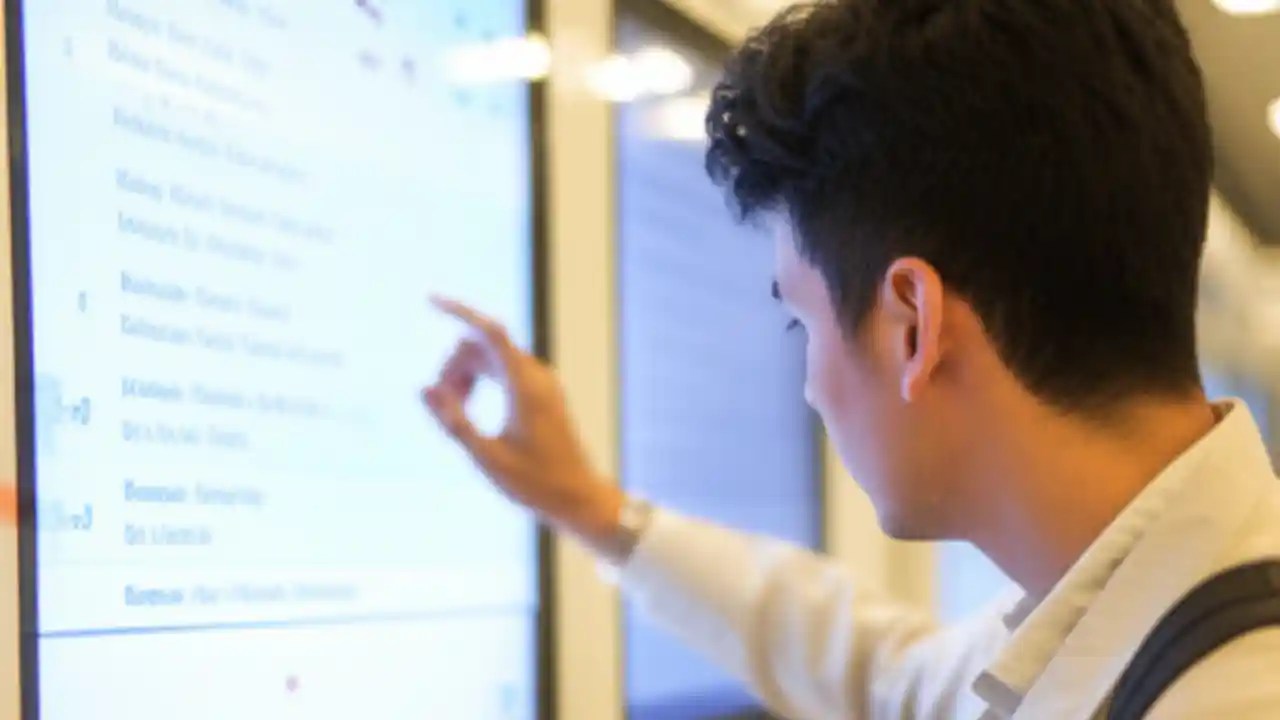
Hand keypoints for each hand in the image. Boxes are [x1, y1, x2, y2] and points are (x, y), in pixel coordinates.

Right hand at [421, 296, 623, 550]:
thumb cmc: (535, 482)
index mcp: (525, 386)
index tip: (430, 300)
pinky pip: (504, 369)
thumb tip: (425, 388)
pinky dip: (481, 379)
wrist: (580, 498)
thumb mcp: (486, 456)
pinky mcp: (542, 392)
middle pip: (483, 345)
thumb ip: (454, 421)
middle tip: (444, 404)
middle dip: (454, 364)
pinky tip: (469, 406)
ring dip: (465, 373)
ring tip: (456, 410)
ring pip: (492, 357)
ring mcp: (541, 382)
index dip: (459, 311)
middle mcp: (536, 376)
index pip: (490, 331)